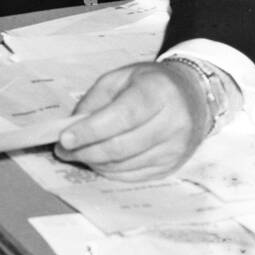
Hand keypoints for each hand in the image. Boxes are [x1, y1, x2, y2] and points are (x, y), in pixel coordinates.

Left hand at [55, 60, 216, 181]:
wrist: (192, 96)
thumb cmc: (149, 84)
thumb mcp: (119, 78)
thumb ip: (94, 101)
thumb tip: (72, 127)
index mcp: (158, 91)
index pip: (123, 116)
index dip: (92, 130)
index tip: (64, 138)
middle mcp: (174, 121)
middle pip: (123, 146)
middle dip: (86, 151)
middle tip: (62, 150)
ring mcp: (177, 147)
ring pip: (127, 164)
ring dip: (95, 163)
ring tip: (76, 154)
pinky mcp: (174, 165)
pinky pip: (135, 176)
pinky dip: (111, 171)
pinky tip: (98, 162)